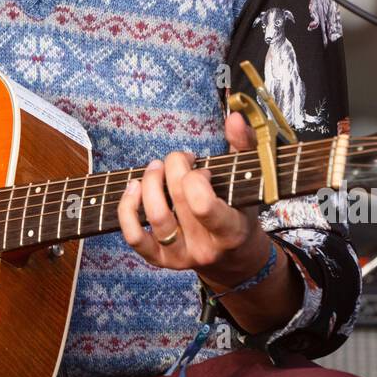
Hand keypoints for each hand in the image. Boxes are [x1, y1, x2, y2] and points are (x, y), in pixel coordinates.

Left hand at [117, 110, 270, 286]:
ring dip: (150, 181)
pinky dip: (127, 209)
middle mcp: (205, 248)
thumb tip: (234, 117)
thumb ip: (245, 145)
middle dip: (175, 166)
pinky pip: (134, 236)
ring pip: (154, 215)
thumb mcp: (250, 181)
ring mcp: (181, 256)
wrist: (234, 256)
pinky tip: (133, 187)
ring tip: (157, 167)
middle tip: (181, 159)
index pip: (202, 205)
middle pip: (178, 198)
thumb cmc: (241, 211)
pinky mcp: (160, 260)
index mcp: (230, 231)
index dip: (195, 177)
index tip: (203, 169)